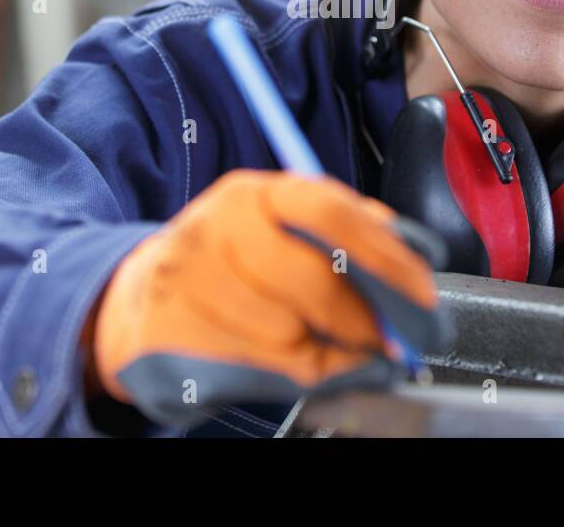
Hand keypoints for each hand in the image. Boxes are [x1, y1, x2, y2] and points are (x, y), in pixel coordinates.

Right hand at [90, 169, 450, 427]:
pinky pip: (262, 365)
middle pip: (312, 279)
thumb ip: (345, 229)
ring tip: (333, 347)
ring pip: (289, 331)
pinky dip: (298, 371)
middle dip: (361, 319)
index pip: (330, 210)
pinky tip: (304, 362)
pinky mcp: (178, 331)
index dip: (384, 254)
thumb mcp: (281, 226)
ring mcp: (193, 280)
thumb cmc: (233, 261)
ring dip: (326, 350)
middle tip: (388, 340)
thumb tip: (414, 253)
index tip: (420, 292)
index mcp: (255, 193)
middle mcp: (220, 228)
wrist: (142, 297)